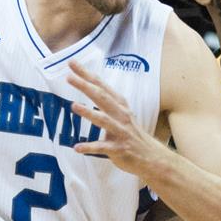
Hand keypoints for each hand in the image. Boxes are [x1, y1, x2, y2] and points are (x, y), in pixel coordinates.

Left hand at [66, 62, 172, 179]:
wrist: (151, 157)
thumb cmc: (132, 135)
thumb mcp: (122, 114)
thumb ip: (107, 102)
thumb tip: (89, 87)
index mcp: (119, 105)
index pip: (101, 86)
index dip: (87, 74)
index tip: (72, 63)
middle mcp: (120, 116)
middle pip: (102, 98)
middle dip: (85, 86)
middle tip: (69, 77)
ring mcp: (121, 132)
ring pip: (104, 120)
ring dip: (89, 113)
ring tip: (74, 106)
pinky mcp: (119, 149)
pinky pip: (103, 148)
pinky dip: (90, 147)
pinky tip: (77, 147)